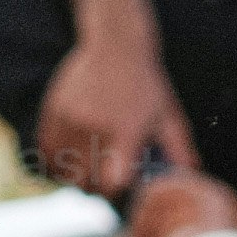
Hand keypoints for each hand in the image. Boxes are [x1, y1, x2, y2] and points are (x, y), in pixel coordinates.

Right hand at [39, 23, 189, 205]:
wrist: (115, 44)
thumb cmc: (146, 83)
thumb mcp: (168, 115)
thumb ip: (179, 148)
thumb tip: (192, 175)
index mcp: (127, 131)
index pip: (111, 182)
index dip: (114, 192)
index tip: (119, 186)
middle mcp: (95, 126)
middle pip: (84, 181)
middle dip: (93, 189)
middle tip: (102, 180)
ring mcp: (71, 119)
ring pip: (61, 170)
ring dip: (71, 176)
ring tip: (84, 169)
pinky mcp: (53, 111)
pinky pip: (44, 151)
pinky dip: (53, 161)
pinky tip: (67, 157)